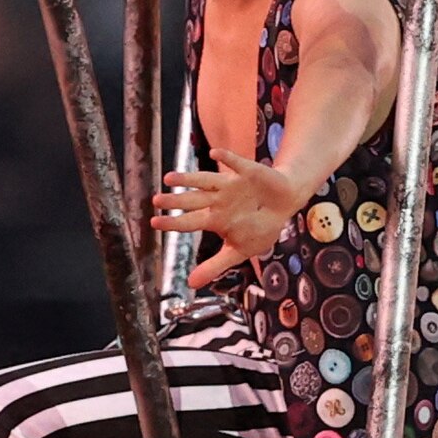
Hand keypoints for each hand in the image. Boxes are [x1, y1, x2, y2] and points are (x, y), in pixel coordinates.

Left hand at [150, 143, 294, 279]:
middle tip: (155, 200)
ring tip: (169, 178)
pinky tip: (214, 153)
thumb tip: (190, 284)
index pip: (190, 221)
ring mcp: (232, 185)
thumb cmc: (259, 227)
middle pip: (193, 200)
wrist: (284, 203)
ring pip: (206, 180)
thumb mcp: (238, 251)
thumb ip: (214, 266)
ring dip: (189, 178)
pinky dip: (226, 158)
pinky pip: (236, 163)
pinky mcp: (248, 172)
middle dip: (175, 200)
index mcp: (215, 218)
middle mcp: (218, 199)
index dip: (173, 222)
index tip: (153, 223)